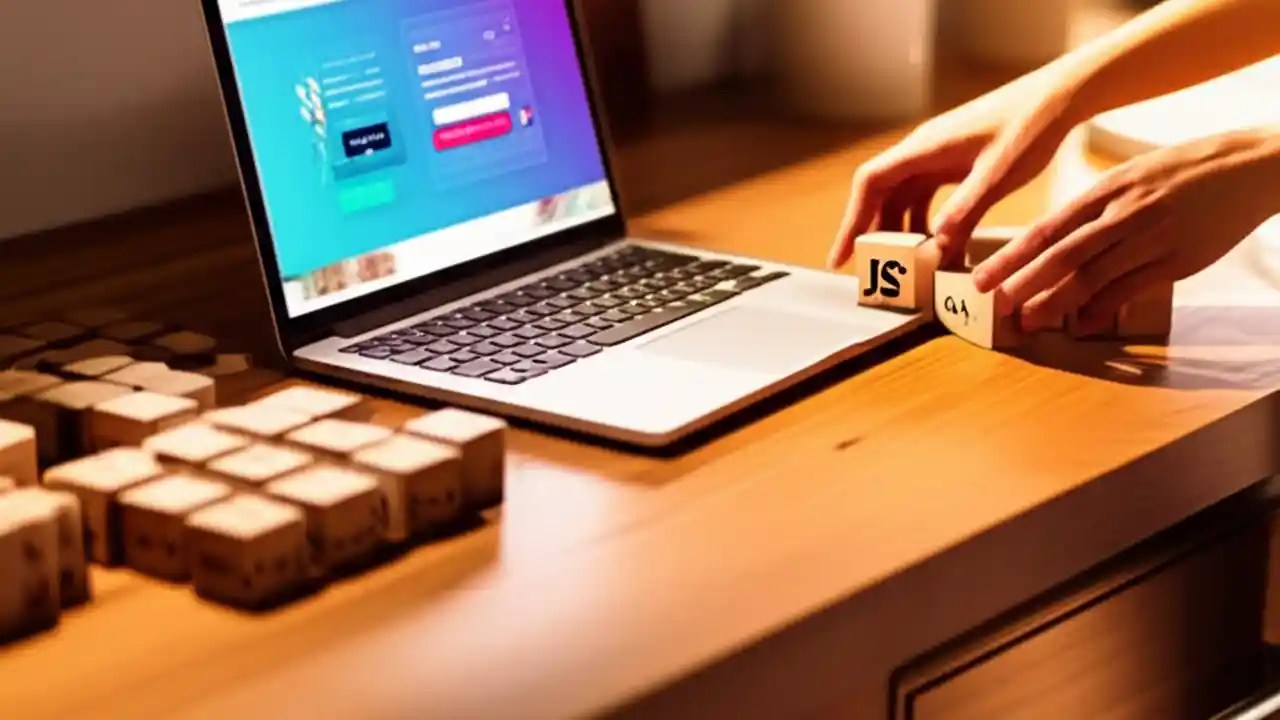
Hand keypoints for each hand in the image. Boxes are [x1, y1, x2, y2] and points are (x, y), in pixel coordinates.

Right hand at [828, 69, 1081, 268]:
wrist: (1059, 97)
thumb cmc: (1030, 127)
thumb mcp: (997, 175)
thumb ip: (965, 211)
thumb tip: (934, 249)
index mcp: (924, 148)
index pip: (870, 184)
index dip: (851, 222)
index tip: (842, 257)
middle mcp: (923, 151)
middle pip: (882, 195)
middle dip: (874, 234)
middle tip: (874, 272)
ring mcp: (938, 155)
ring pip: (904, 198)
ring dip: (902, 232)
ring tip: (907, 268)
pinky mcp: (955, 162)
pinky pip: (927, 196)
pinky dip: (927, 223)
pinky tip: (939, 248)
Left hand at [973, 130, 1279, 332]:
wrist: (1249, 167)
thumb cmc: (1182, 172)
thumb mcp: (1130, 176)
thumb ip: (1094, 208)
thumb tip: (1055, 240)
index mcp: (1106, 190)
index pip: (1047, 229)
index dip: (1011, 257)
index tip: (982, 277)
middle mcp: (1124, 213)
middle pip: (1062, 255)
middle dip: (1022, 283)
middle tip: (993, 305)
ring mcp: (1152, 238)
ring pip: (1093, 277)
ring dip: (1056, 303)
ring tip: (1028, 321)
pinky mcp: (1178, 261)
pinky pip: (1131, 290)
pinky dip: (1103, 310)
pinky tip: (1083, 325)